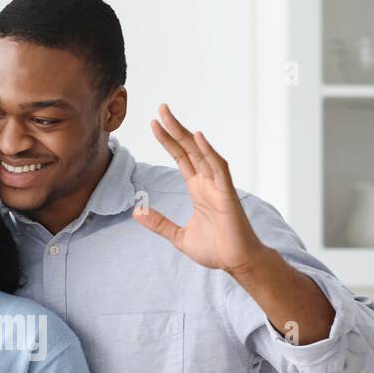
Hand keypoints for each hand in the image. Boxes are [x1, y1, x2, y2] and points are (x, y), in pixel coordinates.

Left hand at [136, 104, 269, 274]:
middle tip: (160, 109)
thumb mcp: (178, 236)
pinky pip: (219, 169)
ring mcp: (219, 186)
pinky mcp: (228, 195)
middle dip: (174, 129)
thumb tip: (137, 211)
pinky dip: (209, 152)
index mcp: (198, 189)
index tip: (153, 125)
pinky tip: (197, 138)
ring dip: (186, 135)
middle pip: (189, 149)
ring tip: (170, 118)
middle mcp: (208, 183)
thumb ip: (159, 223)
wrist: (236, 263)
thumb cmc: (216, 248)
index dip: (167, 142)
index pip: (180, 158)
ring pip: (201, 153)